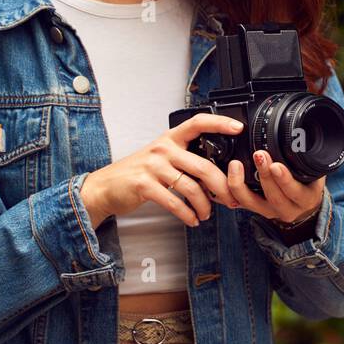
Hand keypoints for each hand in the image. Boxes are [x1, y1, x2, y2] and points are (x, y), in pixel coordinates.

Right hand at [80, 113, 242, 228]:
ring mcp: (153, 167)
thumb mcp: (161, 157)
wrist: (105, 187)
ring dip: (205, 205)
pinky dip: (187, 214)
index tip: (238, 128)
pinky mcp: (144, 185)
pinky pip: (175, 202)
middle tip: (231, 199)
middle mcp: (163, 149)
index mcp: (170, 139)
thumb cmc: (139, 173)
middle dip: (222, 187)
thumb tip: (217, 174)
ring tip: (207, 214)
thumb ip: (185, 159)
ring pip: (192, 187)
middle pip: (203, 166)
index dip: (220, 123)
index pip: (198, 124)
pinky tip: (192, 219)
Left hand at [227, 149, 324, 224]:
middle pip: (272, 196)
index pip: (294, 191)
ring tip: (235, 164)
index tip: (276, 164)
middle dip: (264, 176)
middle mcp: (285, 208)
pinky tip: (218, 177)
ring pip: (250, 202)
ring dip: (241, 183)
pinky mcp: (251, 208)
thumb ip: (308, 159)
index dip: (285, 179)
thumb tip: (302, 133)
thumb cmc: (308, 186)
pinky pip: (236, 202)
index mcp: (303, 198)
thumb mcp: (316, 174)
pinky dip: (226, 190)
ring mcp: (266, 210)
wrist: (302, 208)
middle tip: (258, 155)